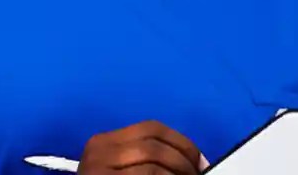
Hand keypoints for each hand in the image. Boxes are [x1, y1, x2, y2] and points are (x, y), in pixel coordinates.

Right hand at [78, 121, 208, 173]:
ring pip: (154, 162)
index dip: (182, 142)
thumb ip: (145, 162)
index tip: (199, 161)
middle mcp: (98, 150)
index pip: (151, 127)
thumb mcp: (121, 172)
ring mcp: (98, 168)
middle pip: (154, 144)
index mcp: (103, 142)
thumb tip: (192, 161)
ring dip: (179, 174)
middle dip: (184, 161)